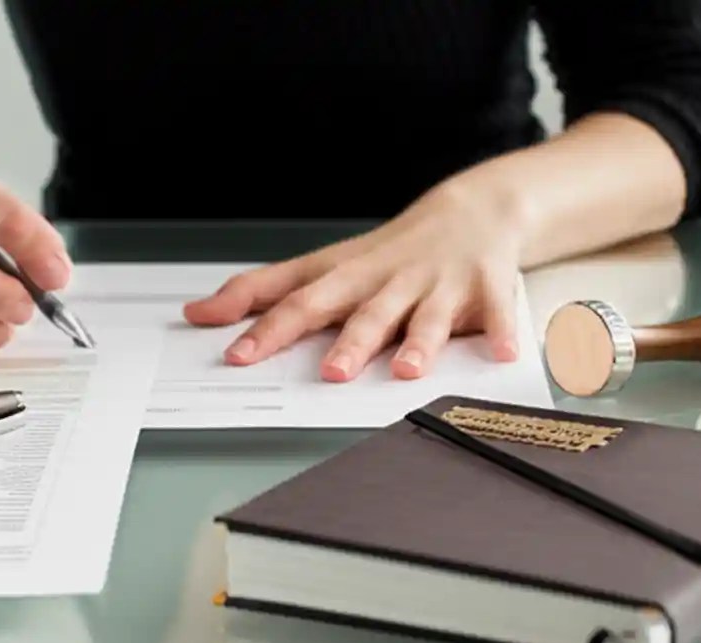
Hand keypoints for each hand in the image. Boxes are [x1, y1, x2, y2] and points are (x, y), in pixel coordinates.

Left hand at [183, 186, 530, 380]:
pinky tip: (502, 352)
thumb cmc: (387, 252)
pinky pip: (496, 311)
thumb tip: (199, 312)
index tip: (238, 356)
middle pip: (364, 312)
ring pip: (426, 316)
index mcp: (346, 277)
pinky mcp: (485, 288)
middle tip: (330, 373)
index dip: (268, 329)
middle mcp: (389, 280)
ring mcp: (438, 285)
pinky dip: (501, 330)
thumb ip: (262, 292)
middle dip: (348, 341)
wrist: (472, 210)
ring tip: (405, 370)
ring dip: (418, 342)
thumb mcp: (322, 267)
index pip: (299, 302)